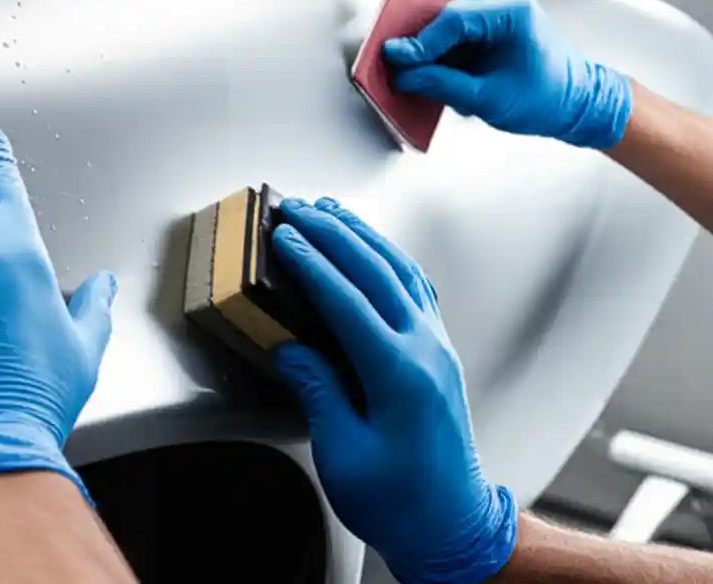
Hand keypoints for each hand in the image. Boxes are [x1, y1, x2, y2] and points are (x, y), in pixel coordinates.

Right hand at [272, 197, 516, 583]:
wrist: (452, 526)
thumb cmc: (401, 501)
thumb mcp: (343, 452)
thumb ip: (318, 390)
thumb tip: (291, 347)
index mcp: (400, 374)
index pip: (347, 300)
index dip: (311, 265)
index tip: (283, 237)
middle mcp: (426, 351)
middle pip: (376, 271)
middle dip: (332, 232)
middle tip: (296, 208)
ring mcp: (438, 347)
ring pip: (401, 271)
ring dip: (363, 236)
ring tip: (330, 210)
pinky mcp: (438, 353)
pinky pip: (415, 288)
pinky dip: (387, 258)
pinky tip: (371, 248)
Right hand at [383, 0, 632, 148]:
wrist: (576, 103)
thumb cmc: (548, 97)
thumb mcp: (489, 97)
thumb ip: (443, 84)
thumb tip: (407, 76)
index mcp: (512, 10)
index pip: (453, 20)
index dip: (419, 42)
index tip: (395, 58)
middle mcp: (503, 3)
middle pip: (444, 20)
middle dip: (420, 47)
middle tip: (396, 68)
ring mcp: (495, 14)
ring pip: (446, 29)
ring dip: (431, 54)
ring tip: (416, 78)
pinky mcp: (488, 29)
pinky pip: (454, 38)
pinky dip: (442, 57)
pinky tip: (436, 76)